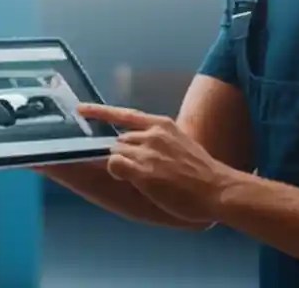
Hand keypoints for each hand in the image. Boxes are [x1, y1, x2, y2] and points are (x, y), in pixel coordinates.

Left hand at [76, 103, 235, 224]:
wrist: (217, 189)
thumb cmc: (202, 173)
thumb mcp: (181, 145)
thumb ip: (159, 141)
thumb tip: (138, 147)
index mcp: (162, 124)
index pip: (125, 114)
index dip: (100, 112)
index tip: (81, 110)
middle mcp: (152, 133)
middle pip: (119, 140)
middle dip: (123, 155)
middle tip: (140, 171)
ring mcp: (146, 151)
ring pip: (116, 153)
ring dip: (124, 166)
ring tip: (147, 179)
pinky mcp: (142, 171)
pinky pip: (115, 166)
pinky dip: (119, 173)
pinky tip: (136, 181)